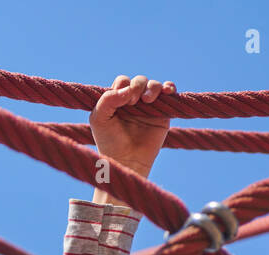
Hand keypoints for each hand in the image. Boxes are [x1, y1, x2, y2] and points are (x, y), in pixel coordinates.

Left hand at [90, 75, 175, 206]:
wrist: (127, 160)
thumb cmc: (109, 142)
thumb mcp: (98, 119)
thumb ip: (107, 100)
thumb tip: (128, 88)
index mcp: (116, 100)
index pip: (123, 81)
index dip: (124, 85)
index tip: (124, 100)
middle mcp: (133, 101)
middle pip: (139, 81)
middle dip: (138, 85)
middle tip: (134, 101)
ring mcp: (148, 106)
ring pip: (154, 85)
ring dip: (152, 87)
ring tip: (147, 100)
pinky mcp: (163, 113)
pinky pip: (169, 94)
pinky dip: (170, 88)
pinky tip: (168, 91)